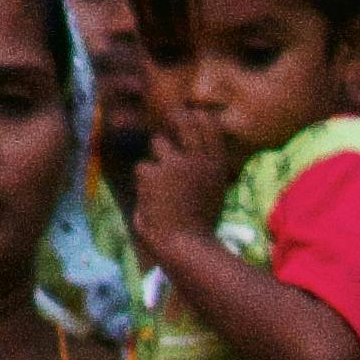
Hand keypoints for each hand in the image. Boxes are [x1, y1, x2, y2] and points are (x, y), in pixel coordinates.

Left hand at [127, 113, 238, 249]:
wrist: (187, 245)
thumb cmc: (200, 224)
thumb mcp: (215, 190)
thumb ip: (206, 167)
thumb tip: (196, 148)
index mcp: (217, 163)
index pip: (209, 125)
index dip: (195, 116)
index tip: (188, 115)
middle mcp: (198, 158)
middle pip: (184, 121)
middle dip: (173, 118)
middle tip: (166, 120)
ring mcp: (175, 163)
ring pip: (158, 143)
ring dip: (156, 158)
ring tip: (160, 183)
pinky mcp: (153, 174)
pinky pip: (142, 168)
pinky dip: (143, 183)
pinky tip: (151, 198)